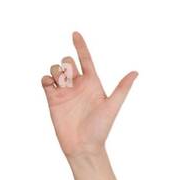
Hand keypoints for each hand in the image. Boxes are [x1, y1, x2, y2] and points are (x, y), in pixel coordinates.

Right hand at [40, 31, 137, 159]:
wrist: (84, 146)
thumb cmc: (101, 128)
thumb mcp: (112, 105)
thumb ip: (122, 88)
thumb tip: (136, 72)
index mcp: (92, 84)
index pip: (85, 59)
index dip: (81, 46)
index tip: (76, 33)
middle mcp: (78, 86)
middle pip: (67, 62)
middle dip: (67, 64)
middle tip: (71, 79)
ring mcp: (65, 92)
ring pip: (55, 69)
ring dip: (57, 72)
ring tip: (63, 85)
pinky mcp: (52, 98)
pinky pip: (45, 80)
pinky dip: (46, 79)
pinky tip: (51, 85)